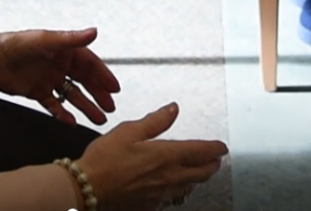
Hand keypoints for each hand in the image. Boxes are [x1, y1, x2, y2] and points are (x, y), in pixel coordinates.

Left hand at [0, 28, 119, 124]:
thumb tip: (94, 31)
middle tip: (110, 107)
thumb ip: (70, 39)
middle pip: (84, 81)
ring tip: (99, 119)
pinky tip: (72, 122)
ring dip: (86, 106)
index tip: (114, 88)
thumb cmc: (16, 45)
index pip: (90, 64)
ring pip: (72, 95)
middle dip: (98, 94)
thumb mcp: (45, 40)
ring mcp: (49, 79)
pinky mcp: (37, 92)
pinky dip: (63, 113)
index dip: (103, 75)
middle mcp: (59, 64)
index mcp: (64, 50)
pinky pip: (54, 105)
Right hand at [77, 103, 227, 210]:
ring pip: (188, 188)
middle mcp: (169, 177)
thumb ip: (155, 121)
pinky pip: (171, 199)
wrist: (88, 188)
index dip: (215, 148)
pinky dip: (177, 191)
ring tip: (197, 173)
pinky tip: (172, 188)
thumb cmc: (105, 159)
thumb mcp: (129, 131)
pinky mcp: (151, 206)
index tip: (222, 147)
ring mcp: (161, 195)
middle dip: (212, 165)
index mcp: (167, 155)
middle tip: (215, 160)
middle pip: (202, 173)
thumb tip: (173, 109)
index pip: (201, 151)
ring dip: (197, 179)